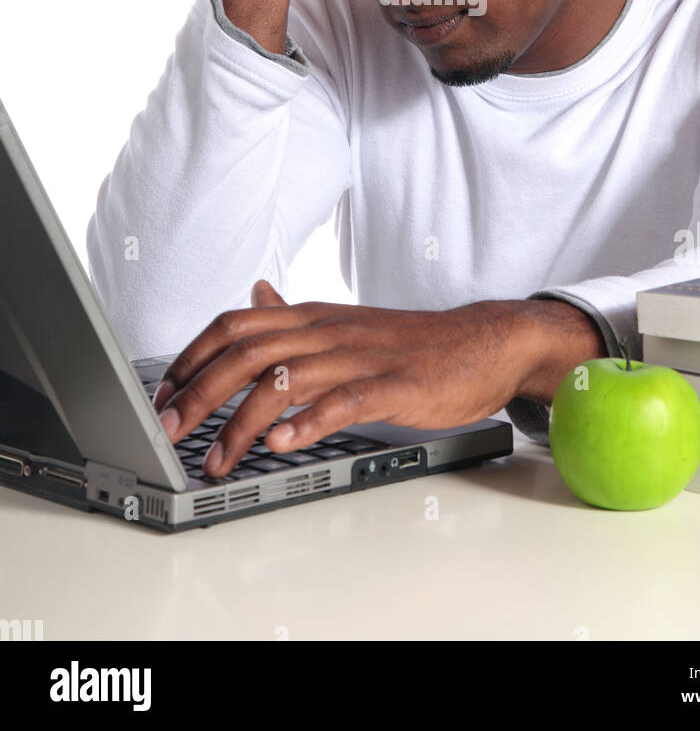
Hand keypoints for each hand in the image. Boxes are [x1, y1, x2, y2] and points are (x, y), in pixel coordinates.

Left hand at [153, 281, 538, 476]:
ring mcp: (360, 356)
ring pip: (285, 380)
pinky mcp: (392, 385)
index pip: (234, 326)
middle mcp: (328, 331)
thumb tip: (255, 296)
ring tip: (216, 458)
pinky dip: (307, 423)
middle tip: (168, 431)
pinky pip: (342, 401)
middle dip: (199, 394)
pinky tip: (281, 445)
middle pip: (247, 352)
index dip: (191, 358)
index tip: (162, 395)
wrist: (483, 342)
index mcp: (312, 317)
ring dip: (241, 423)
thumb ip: (296, 315)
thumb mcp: (345, 321)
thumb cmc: (411, 342)